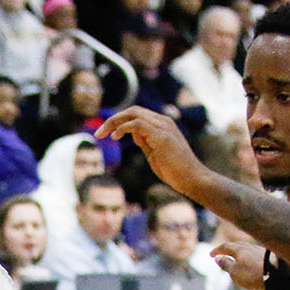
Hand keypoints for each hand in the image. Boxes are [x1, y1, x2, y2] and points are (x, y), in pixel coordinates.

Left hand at [97, 106, 213, 200]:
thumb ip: (145, 142)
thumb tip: (133, 135)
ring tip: (101, 134)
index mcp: (162, 125)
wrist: (192, 179)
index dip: (119, 120)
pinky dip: (123, 127)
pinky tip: (115, 137)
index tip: (104, 132)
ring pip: (133, 113)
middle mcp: (163, 121)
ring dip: (114, 122)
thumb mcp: (155, 153)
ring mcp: (163, 127)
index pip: (137, 114)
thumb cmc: (175, 170)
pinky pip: (138, 124)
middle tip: (97, 133)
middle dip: (112, 119)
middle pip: (133, 110)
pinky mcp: (162, 135)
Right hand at [212, 240, 266, 289]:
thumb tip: (218, 257)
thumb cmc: (254, 274)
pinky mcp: (269, 255)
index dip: (217, 250)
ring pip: (247, 249)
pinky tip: (251, 262)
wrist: (279, 274)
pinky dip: (249, 256)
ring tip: (236, 259)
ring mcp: (260, 250)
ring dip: (239, 253)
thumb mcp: (235, 272)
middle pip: (236, 245)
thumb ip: (225, 264)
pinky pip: (255, 253)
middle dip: (228, 249)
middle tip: (222, 254)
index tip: (211, 254)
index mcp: (239, 249)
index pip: (225, 246)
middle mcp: (249, 247)